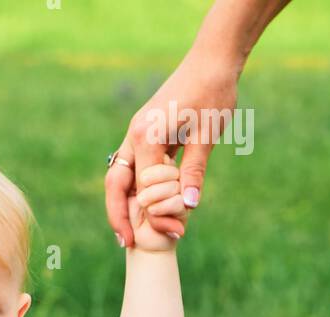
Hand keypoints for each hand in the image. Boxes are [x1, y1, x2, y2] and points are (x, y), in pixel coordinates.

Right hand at [106, 52, 238, 245]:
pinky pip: (133, 168)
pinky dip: (135, 190)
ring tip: (131, 233)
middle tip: (126, 244)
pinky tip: (143, 208)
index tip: (178, 233)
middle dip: (118, 216)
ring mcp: (137, 134)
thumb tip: (189, 206)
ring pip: (121, 178)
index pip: (144, 188)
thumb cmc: (214, 91)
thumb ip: (194, 171)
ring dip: (124, 205)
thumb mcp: (207, 135)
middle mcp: (135, 136)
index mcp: (147, 135)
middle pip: (116, 185)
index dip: (158, 214)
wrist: (213, 59)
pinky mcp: (145, 134)